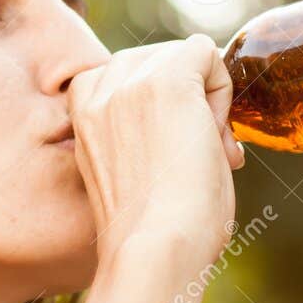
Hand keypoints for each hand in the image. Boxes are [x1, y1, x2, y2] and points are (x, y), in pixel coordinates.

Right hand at [66, 33, 244, 275]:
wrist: (154, 249)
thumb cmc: (150, 229)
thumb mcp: (124, 164)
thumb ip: (139, 127)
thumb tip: (196, 115)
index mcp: (81, 105)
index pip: (135, 75)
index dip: (164, 111)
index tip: (168, 157)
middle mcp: (99, 85)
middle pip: (161, 59)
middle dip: (187, 101)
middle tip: (192, 157)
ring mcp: (129, 80)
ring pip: (186, 56)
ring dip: (204, 98)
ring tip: (200, 151)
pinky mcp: (167, 80)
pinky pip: (208, 53)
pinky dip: (222, 90)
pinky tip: (212, 137)